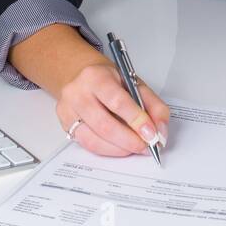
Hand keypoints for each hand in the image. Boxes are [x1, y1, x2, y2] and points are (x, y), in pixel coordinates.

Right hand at [55, 62, 170, 156]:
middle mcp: (77, 93)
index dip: (136, 120)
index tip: (152, 133)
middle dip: (129, 140)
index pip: (117, 101)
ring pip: (94, 140)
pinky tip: (120, 147)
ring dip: (120, 149)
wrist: (78, 75)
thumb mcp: (133, 83)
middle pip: (104, 125)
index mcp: (95, 76)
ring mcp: (68, 111)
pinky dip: (108, 150)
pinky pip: (88, 145)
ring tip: (136, 147)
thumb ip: (152, 104)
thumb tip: (160, 131)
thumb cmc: (108, 79)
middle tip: (146, 146)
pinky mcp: (65, 125)